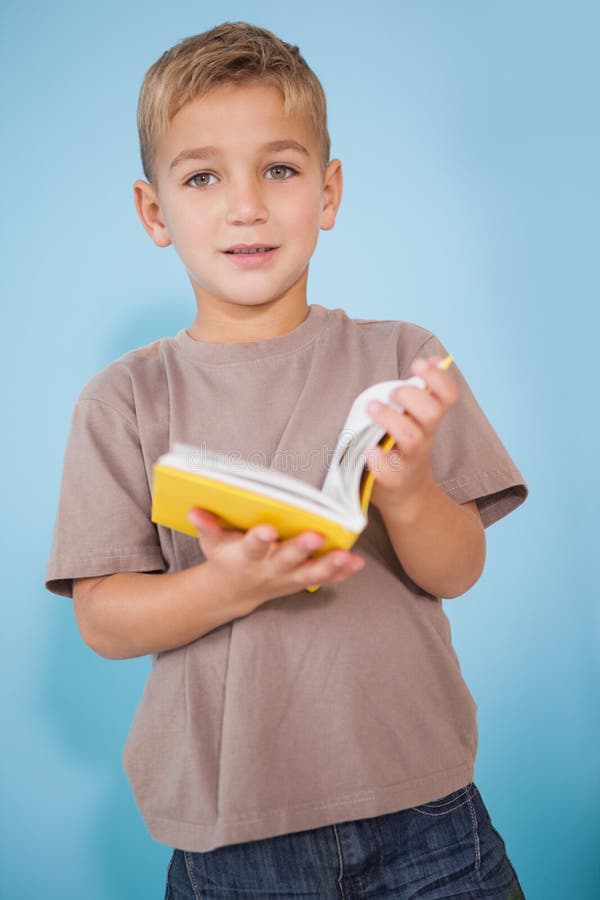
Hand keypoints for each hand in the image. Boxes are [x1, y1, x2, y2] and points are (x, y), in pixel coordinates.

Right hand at [187, 508, 364, 609]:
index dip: (259, 539)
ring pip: (311, 573)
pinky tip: (357, 563)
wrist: (234, 592)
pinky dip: (341, 574)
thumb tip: (194, 508)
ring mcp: (288, 578)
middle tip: (316, 535)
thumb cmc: (226, 558)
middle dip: (301, 549)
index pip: (252, 547)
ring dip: (329, 565)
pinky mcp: (301, 581)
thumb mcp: (212, 543)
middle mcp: (269, 569)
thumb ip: (207, 526)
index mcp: (246, 557)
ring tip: (346, 556)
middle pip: (286, 560)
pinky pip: (324, 580)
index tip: (267, 529)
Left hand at [364, 356, 457, 514]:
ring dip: (391, 419)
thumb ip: (423, 391)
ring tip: (371, 408)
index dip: (437, 377)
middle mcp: (425, 438)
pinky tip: (370, 452)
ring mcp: (410, 459)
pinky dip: (380, 461)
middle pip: (430, 413)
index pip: (447, 396)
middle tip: (391, 393)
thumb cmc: (405, 447)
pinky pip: (389, 471)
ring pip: (412, 438)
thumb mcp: (417, 418)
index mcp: (431, 421)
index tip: (418, 364)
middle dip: (411, 396)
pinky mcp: (393, 479)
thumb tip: (436, 359)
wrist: (406, 495)